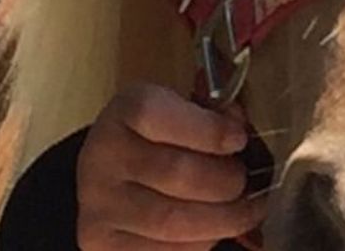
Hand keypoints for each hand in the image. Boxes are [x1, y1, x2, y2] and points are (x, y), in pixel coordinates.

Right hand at [77, 83, 267, 249]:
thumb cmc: (160, 134)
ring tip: (245, 210)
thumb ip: (213, 114)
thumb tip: (238, 133)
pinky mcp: (103, 243)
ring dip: (222, 219)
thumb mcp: (181, 107)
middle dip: (225, 181)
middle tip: (244, 181)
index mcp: (124, 111)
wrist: (110, 171)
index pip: (157, 116)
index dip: (207, 130)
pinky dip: (201, 243)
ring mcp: (99, 204)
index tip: (239, 140)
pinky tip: (215, 229)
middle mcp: (104, 157)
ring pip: (172, 222)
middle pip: (176, 173)